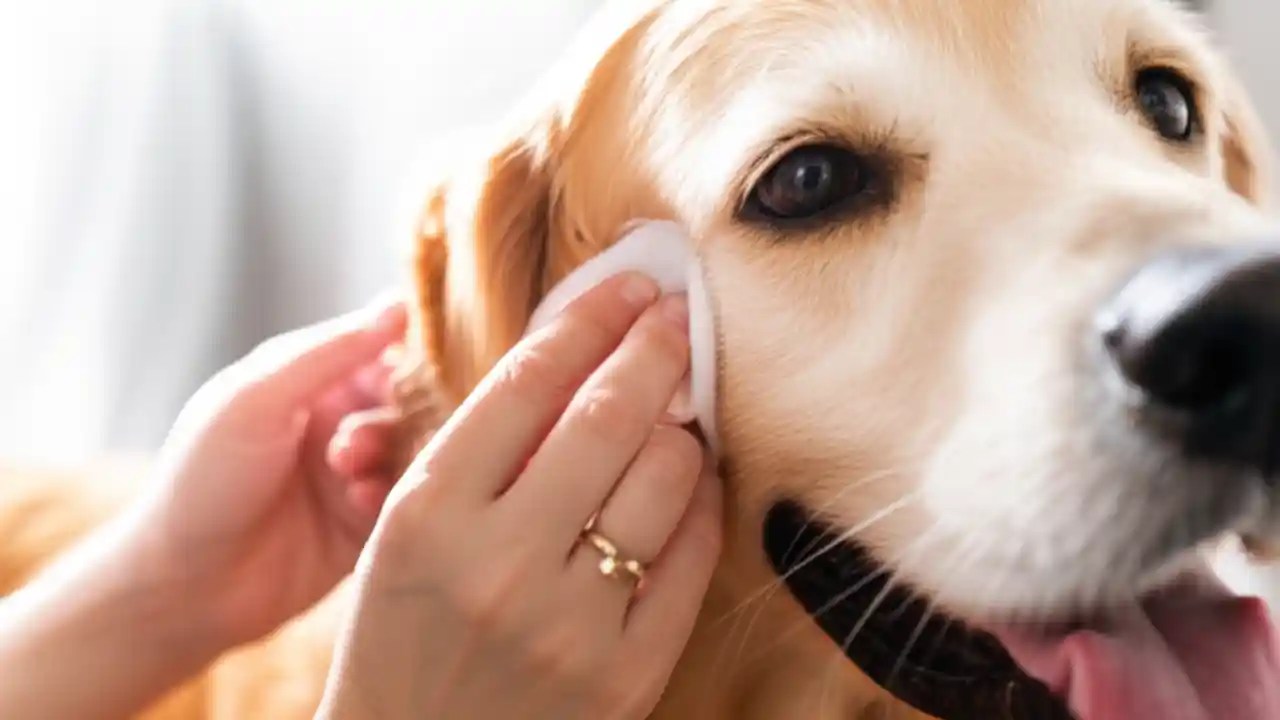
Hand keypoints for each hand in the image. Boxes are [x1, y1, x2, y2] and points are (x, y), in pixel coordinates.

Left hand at [136, 296, 409, 648]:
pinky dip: (391, 496)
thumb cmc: (203, 481)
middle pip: (410, 399)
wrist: (182, 589)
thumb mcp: (257, 399)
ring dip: (391, 455)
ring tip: (348, 476)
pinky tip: (356, 506)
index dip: (409, 353)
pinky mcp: (368, 525)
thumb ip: (331, 352)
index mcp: (308, 379)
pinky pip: (410, 499)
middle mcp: (338, 421)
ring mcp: (355, 474)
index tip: (421, 369)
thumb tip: (400, 305)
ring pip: (416, 448)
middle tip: (355, 440)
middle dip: (397, 413)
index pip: (383, 346)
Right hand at [318, 273, 724, 719]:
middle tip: (675, 316)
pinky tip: (692, 479)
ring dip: (682, 427)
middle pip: (608, 415)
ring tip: (679, 409)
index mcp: (427, 513)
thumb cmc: (402, 635)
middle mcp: (500, 562)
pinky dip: (701, 502)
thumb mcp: (405, 534)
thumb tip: (581, 359)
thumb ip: (482, 451)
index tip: (627, 288)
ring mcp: (569, 623)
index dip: (591, 318)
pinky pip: (692, 556)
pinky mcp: (626, 674)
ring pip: (665, 477)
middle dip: (655, 347)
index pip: (528, 381)